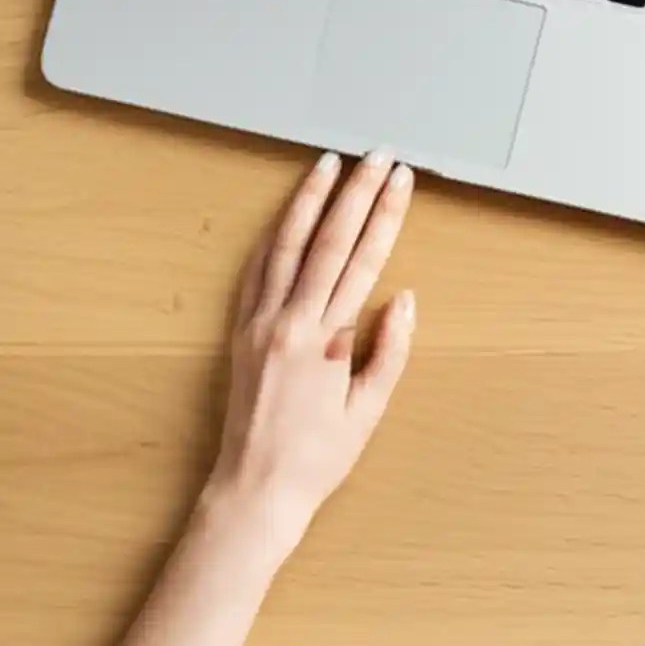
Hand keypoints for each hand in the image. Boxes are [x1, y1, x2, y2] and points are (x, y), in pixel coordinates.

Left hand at [204, 148, 416, 545]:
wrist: (255, 488)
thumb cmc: (319, 457)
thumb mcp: (370, 410)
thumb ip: (389, 349)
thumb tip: (403, 298)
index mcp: (328, 339)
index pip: (364, 260)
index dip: (385, 216)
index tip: (400, 181)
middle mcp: (291, 320)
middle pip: (329, 241)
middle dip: (356, 194)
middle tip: (377, 157)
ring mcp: (260, 322)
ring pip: (286, 245)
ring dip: (309, 201)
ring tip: (329, 164)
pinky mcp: (241, 332)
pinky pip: (255, 271)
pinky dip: (272, 236)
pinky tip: (287, 214)